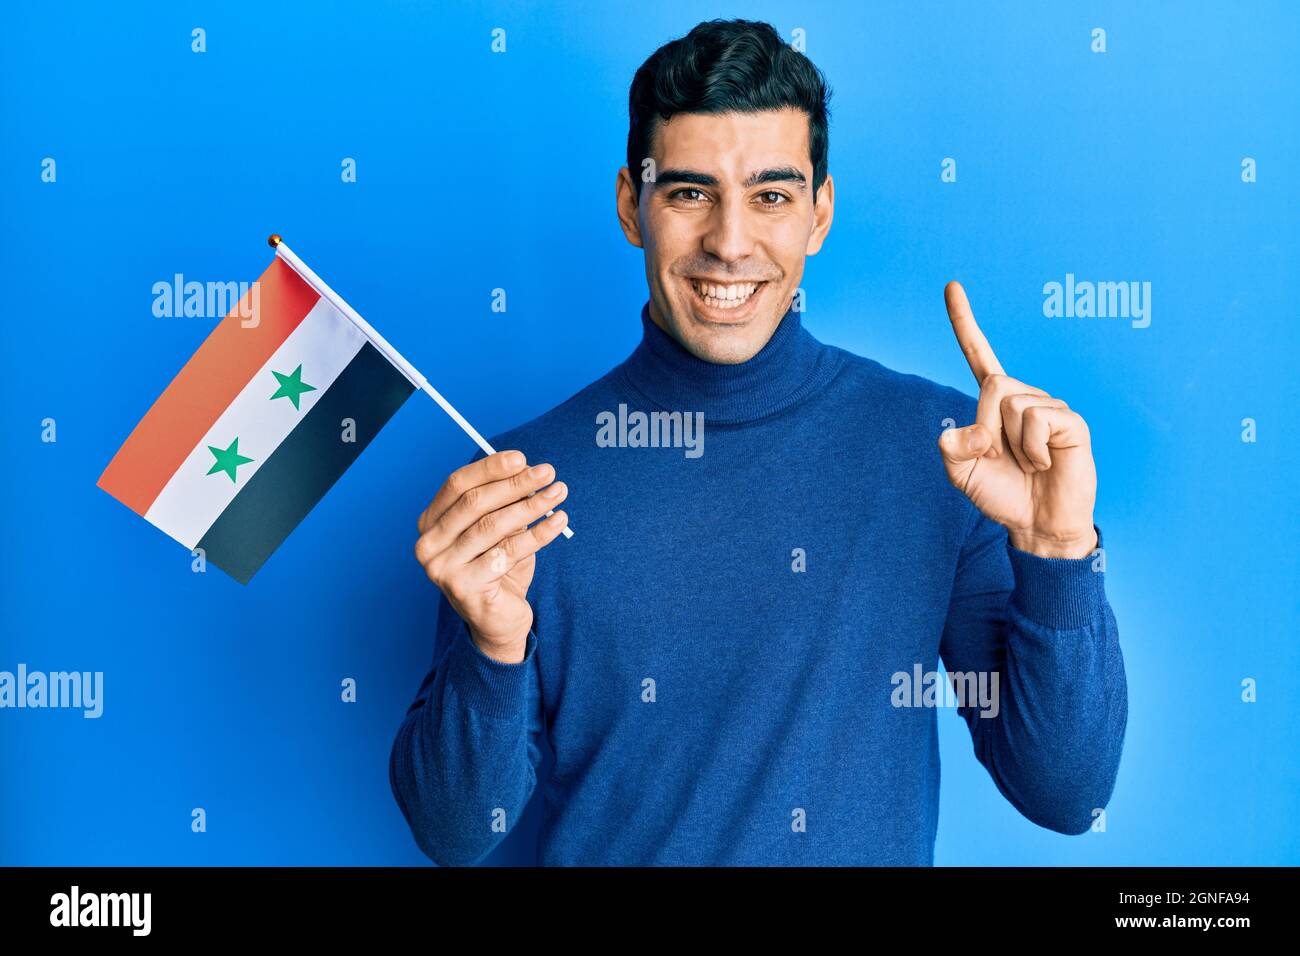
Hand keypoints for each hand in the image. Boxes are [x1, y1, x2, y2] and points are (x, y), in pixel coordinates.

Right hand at [414, 450, 569, 661]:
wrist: (498, 620)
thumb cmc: (498, 568)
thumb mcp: (499, 529)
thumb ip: (504, 502)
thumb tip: (527, 469)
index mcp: (430, 523)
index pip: (457, 484)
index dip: (490, 468)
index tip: (522, 458)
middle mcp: (428, 545)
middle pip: (474, 503)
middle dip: (515, 484)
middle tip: (548, 473)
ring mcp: (441, 568)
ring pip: (492, 526)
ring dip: (531, 506)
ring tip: (558, 493)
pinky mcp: (464, 587)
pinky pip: (508, 552)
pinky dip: (538, 534)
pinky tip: (558, 523)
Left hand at [937, 282, 1097, 558]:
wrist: (1037, 524)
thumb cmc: (1002, 495)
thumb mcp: (961, 473)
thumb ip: (951, 449)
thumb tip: (958, 432)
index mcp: (994, 404)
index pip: (979, 355)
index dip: (964, 322)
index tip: (952, 286)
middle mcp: (1023, 397)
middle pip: (993, 386)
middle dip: (989, 428)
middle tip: (1004, 457)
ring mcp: (1050, 407)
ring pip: (1014, 406)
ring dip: (1014, 445)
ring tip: (1030, 464)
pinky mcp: (1071, 422)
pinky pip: (1037, 421)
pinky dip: (1034, 449)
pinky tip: (1046, 463)